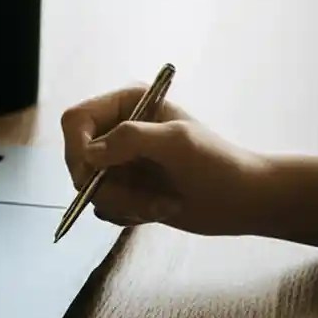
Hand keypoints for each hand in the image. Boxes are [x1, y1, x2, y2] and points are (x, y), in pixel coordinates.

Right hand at [60, 86, 263, 234]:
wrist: (241, 200)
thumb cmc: (217, 164)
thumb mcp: (177, 142)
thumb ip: (132, 138)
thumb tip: (90, 154)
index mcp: (127, 103)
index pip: (76, 120)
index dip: (77, 149)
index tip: (93, 175)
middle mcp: (118, 130)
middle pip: (78, 161)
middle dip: (110, 188)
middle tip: (142, 200)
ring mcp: (120, 163)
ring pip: (92, 191)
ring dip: (126, 204)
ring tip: (163, 204)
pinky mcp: (125, 190)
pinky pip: (105, 208)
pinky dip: (129, 214)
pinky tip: (159, 210)